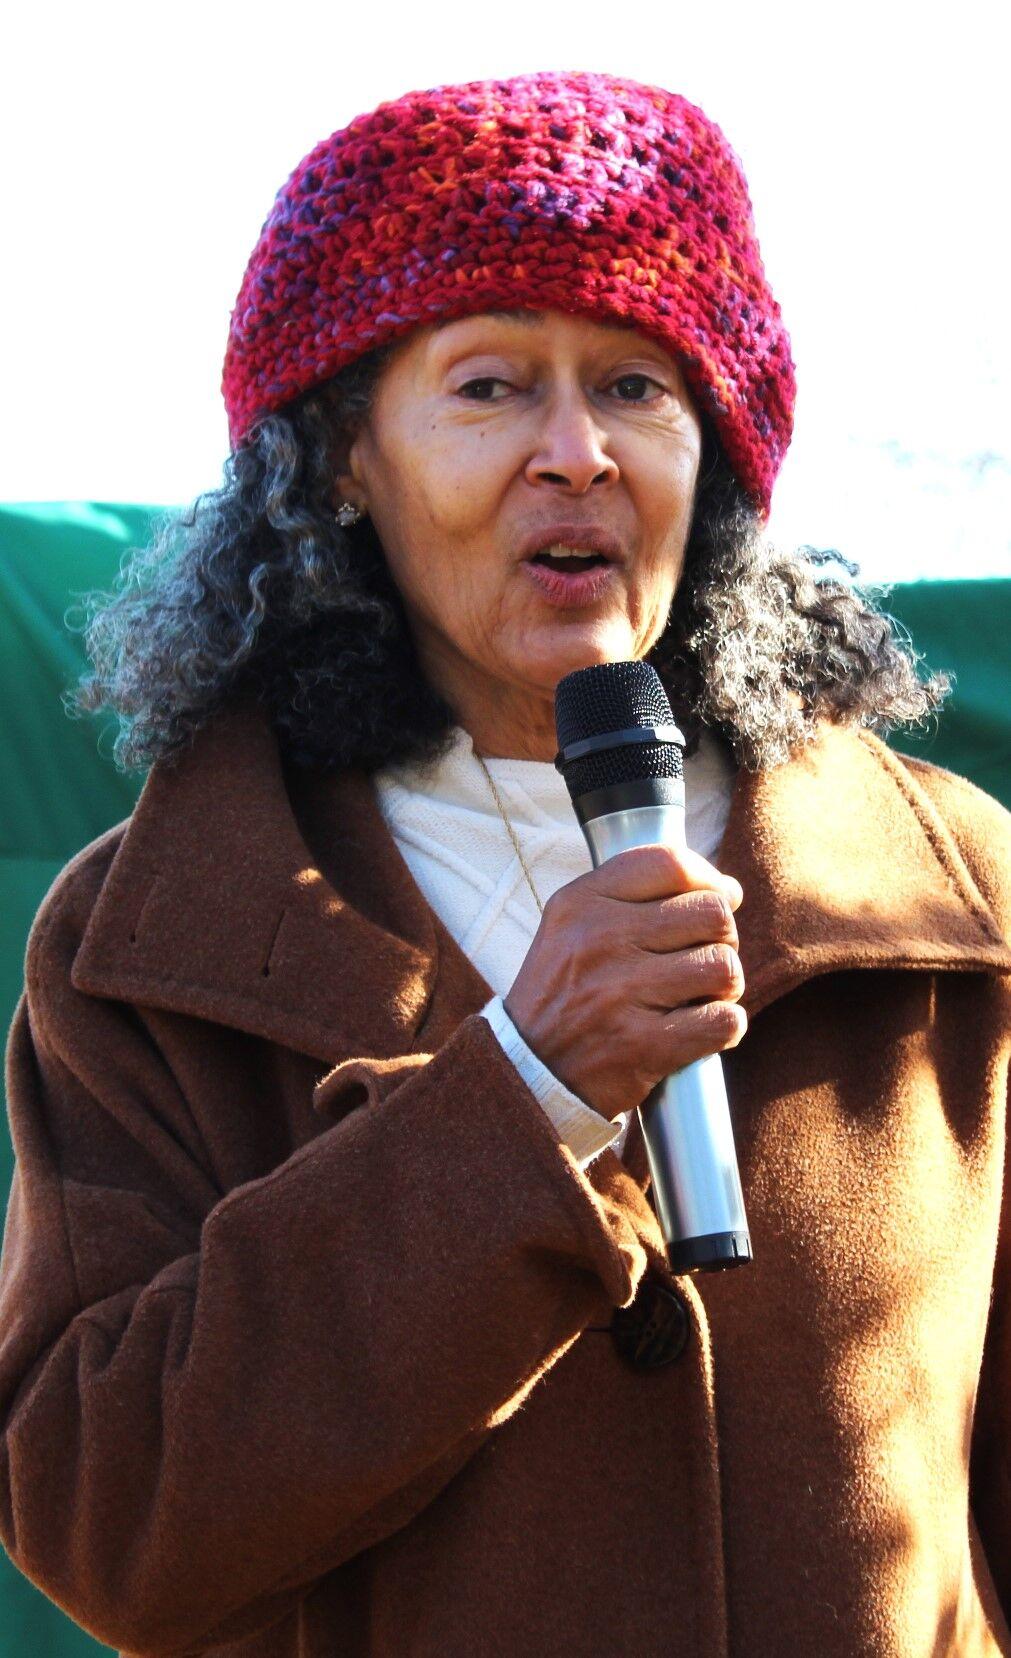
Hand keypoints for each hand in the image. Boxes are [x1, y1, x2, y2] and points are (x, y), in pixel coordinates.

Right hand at [503, 844, 745, 1120]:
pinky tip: (701, 1027)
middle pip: (711, 912)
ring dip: (725, 985)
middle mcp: (599, 940)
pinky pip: (723, 1021)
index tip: (718, 897)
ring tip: (701, 995)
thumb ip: (635, 895)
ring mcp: (620, 994)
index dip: (708, 878)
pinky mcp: (642, 1046)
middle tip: (701, 957)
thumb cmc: (565, 993)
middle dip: (720, 937)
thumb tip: (727, 888)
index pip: (670, 864)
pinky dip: (725, 1026)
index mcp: (581, 903)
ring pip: (723, 966)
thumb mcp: (573, 925)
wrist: (528, 1072)